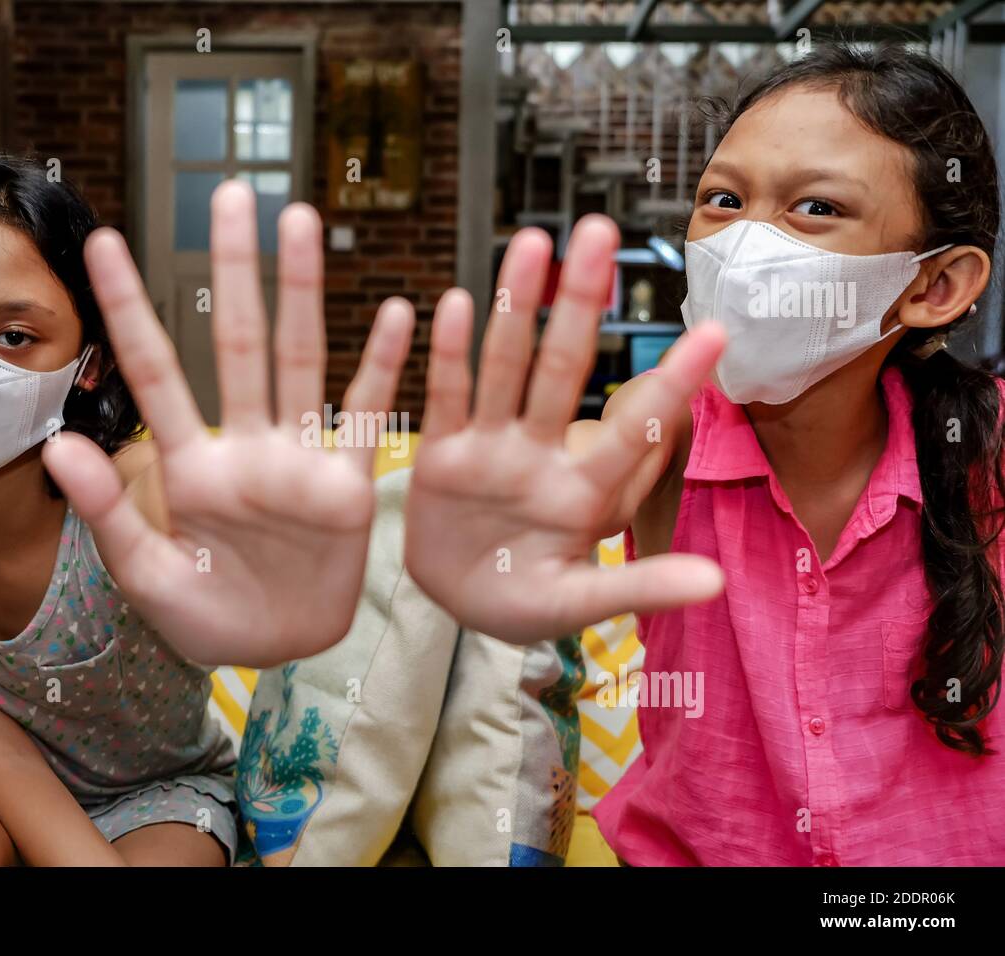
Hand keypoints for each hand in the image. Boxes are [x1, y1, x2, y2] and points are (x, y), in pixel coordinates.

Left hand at [44, 181, 412, 666]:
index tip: (107, 242)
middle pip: (239, 342)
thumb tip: (58, 443)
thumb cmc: (202, 618)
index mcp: (190, 466)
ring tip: (301, 224)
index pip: (156, 371)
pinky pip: (369, 419)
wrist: (273, 653)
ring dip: (304, 294)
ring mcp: (299, 459)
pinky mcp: (349, 486)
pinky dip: (383, 370)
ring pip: (302, 360)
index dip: (131, 308)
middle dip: (233, 271)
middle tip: (232, 195)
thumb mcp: (145, 574)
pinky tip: (402, 314)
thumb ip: (106, 511)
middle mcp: (245, 446)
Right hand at [404, 216, 725, 644]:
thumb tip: (716, 584)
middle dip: (580, 302)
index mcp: (583, 490)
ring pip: (504, 364)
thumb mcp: (578, 604)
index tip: (715, 333)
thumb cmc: (523, 605)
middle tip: (600, 232)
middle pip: (562, 368)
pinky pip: (446, 395)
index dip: (672, 384)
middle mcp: (541, 452)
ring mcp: (491, 446)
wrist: (453, 603)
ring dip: (515, 305)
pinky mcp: (442, 452)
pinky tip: (451, 302)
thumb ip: (638, 589)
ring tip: (530, 241)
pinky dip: (446, 353)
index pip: (635, 430)